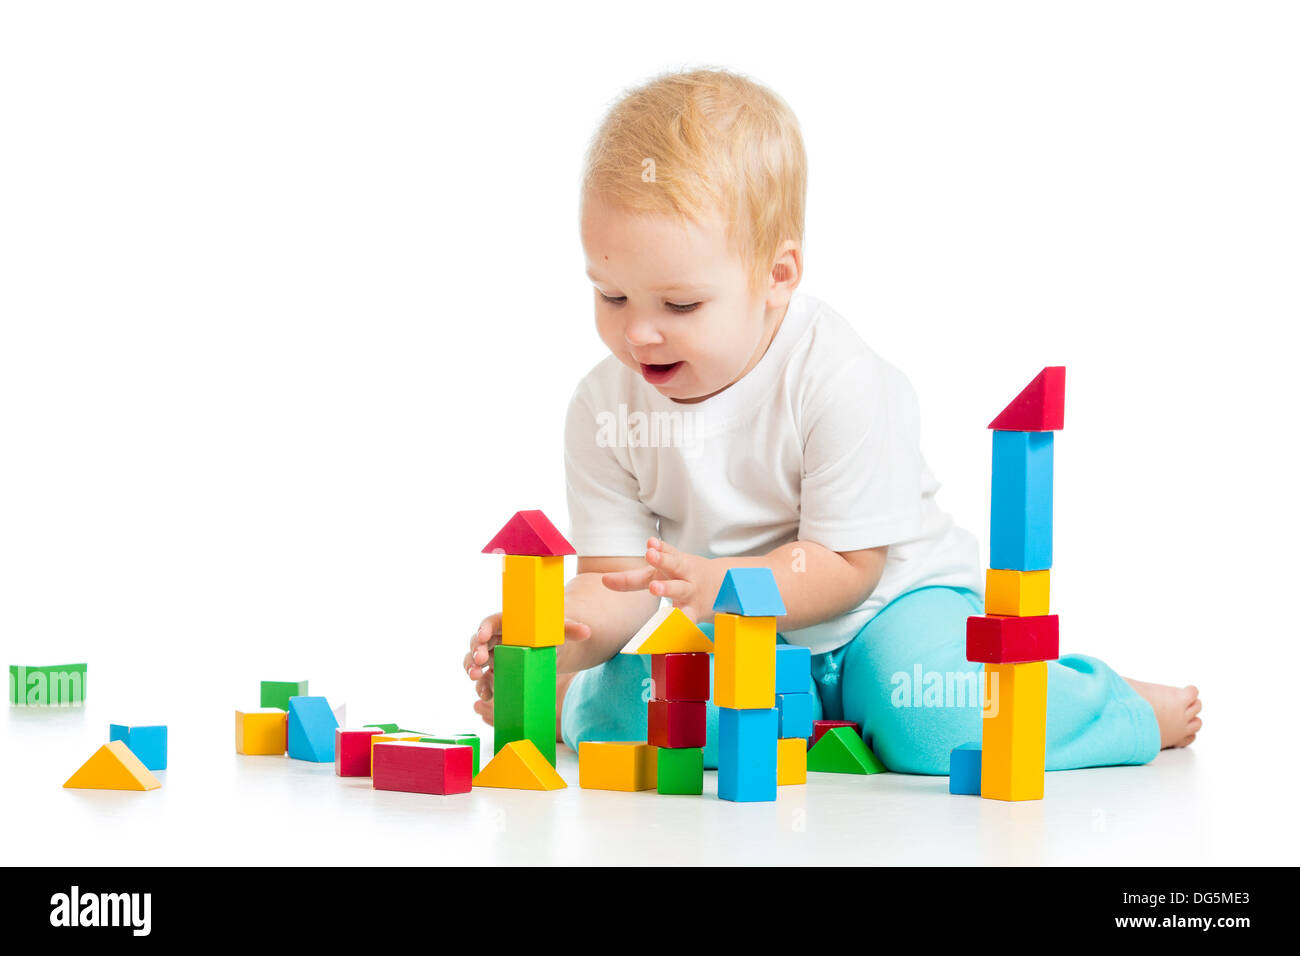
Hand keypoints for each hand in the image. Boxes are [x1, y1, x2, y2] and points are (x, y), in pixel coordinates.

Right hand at [464, 612, 591, 724]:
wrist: (551, 648)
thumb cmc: (550, 634)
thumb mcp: (559, 630)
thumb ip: (570, 629)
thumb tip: (587, 631)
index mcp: (507, 624)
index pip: (491, 622)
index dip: (484, 628)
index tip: (484, 635)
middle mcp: (496, 639)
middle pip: (479, 643)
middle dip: (475, 651)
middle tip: (480, 661)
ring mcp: (494, 657)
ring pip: (475, 661)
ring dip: (472, 669)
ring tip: (476, 677)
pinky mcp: (496, 673)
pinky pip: (484, 679)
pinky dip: (482, 686)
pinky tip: (486, 695)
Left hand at [600, 537, 716, 621]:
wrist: (726, 587)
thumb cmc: (690, 576)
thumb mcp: (674, 567)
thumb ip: (645, 568)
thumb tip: (629, 558)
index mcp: (676, 563)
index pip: (662, 556)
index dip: (657, 550)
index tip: (649, 545)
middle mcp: (683, 576)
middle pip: (673, 566)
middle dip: (662, 560)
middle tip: (650, 554)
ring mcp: (691, 594)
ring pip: (679, 589)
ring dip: (667, 587)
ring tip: (655, 587)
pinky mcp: (696, 613)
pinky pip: (687, 619)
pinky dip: (679, 623)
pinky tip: (669, 627)